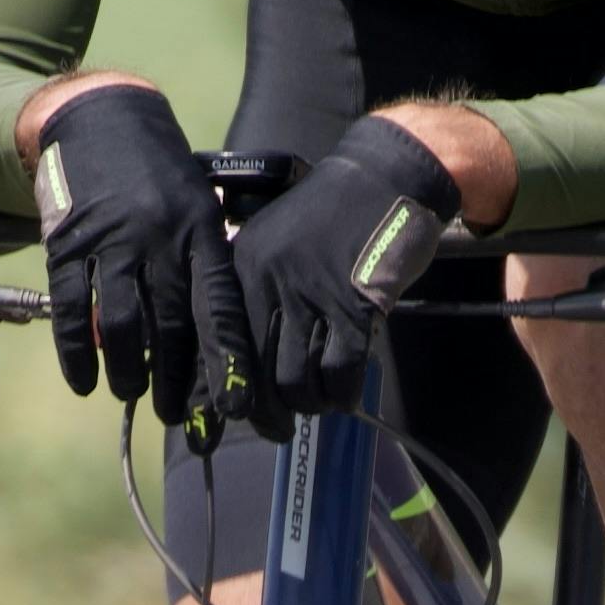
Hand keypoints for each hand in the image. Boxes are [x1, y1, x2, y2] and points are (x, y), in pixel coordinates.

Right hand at [27, 81, 250, 428]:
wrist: (98, 117)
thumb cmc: (160, 176)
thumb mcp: (200, 206)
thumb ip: (207, 266)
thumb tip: (222, 343)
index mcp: (200, 229)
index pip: (219, 307)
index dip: (226, 362)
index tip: (234, 409)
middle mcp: (158, 236)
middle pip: (169, 326)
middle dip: (175, 382)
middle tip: (178, 418)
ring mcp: (109, 239)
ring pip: (119, 324)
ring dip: (126, 371)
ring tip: (132, 394)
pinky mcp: (66, 242)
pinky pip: (68, 310)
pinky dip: (75, 353)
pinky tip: (84, 383)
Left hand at [227, 115, 457, 417]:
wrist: (383, 177)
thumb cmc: (327, 216)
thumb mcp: (271, 241)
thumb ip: (253, 294)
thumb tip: (240, 364)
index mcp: (240, 269)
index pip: (221, 347)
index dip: (226, 393)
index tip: (234, 417)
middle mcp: (268, 283)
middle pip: (257, 375)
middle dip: (268, 414)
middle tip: (280, 426)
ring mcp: (312, 294)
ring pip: (296, 381)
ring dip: (310, 406)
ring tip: (318, 404)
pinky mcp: (355, 304)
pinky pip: (340, 371)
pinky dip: (342, 394)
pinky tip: (345, 395)